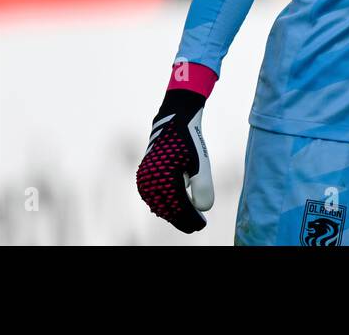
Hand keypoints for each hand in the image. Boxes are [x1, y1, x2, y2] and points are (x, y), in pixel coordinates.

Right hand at [136, 88, 214, 232]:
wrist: (173, 121)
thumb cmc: (189, 142)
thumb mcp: (201, 163)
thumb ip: (203, 187)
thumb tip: (203, 209)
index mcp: (165, 179)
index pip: (179, 208)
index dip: (190, 219)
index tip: (201, 225)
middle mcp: (151, 182)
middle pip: (168, 209)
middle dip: (182, 219)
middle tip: (197, 227)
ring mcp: (145, 180)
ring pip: (160, 204)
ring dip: (173, 213)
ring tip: (188, 220)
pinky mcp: (145, 176)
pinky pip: (155, 196)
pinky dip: (165, 203)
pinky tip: (175, 208)